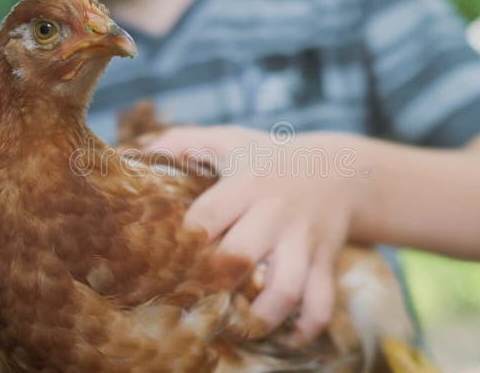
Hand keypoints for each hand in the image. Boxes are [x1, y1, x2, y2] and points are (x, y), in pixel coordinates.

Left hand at [145, 125, 367, 344]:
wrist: (340, 170)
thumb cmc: (271, 159)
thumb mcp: (230, 141)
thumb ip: (184, 141)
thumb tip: (140, 152)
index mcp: (246, 186)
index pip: (207, 217)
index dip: (182, 242)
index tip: (161, 263)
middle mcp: (275, 215)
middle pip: (240, 256)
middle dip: (213, 284)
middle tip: (191, 302)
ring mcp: (303, 242)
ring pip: (285, 289)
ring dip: (259, 317)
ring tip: (237, 328)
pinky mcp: (325, 263)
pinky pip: (321, 303)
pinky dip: (306, 328)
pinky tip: (286, 337)